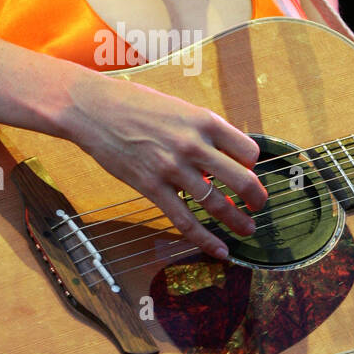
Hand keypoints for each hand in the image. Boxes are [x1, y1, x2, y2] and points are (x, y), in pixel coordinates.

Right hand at [65, 72, 267, 259]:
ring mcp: (173, 169)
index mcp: (204, 121)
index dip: (253, 165)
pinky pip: (185, 221)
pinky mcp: (152, 188)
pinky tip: (220, 250)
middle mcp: (193, 145)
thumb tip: (220, 155)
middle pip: (242, 180)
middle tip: (259, 206)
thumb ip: (201, 130)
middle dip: (256, 198)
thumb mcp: (178, 108)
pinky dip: (205, 239)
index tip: (249, 172)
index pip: (248, 150)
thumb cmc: (135, 104)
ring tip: (247, 230)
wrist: (94, 109)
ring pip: (216, 205)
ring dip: (237, 221)